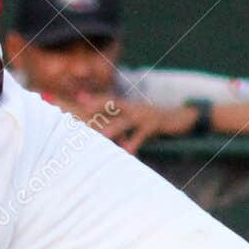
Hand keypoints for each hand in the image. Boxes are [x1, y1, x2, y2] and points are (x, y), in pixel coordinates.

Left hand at [53, 90, 198, 152]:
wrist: (179, 117)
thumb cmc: (150, 121)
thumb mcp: (133, 120)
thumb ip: (116, 124)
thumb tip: (99, 133)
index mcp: (124, 105)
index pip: (103, 101)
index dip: (87, 98)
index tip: (69, 97)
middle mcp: (130, 106)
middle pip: (108, 105)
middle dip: (92, 106)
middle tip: (74, 111)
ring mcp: (142, 114)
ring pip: (122, 122)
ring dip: (109, 130)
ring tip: (96, 138)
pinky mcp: (154, 124)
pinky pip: (141, 135)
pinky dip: (133, 142)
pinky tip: (125, 151)